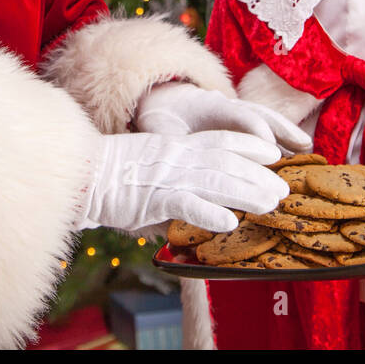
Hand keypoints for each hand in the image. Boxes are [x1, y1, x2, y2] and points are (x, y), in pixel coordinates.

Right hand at [77, 130, 288, 234]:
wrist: (80, 174)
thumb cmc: (111, 175)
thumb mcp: (149, 164)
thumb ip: (175, 174)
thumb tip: (196, 195)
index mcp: (176, 147)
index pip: (220, 141)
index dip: (249, 145)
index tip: (273, 152)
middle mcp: (177, 157)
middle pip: (226, 161)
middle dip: (258, 174)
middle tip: (283, 189)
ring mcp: (166, 177)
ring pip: (215, 180)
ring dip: (246, 192)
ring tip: (271, 204)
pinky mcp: (152, 198)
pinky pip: (186, 205)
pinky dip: (210, 212)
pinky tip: (230, 222)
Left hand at [134, 81, 313, 152]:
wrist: (162, 100)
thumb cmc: (159, 117)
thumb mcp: (157, 128)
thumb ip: (166, 140)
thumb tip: (170, 153)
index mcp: (208, 106)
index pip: (237, 115)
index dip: (254, 131)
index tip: (271, 150)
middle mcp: (228, 105)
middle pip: (261, 113)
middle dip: (282, 130)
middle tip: (303, 148)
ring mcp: (236, 111)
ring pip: (268, 117)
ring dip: (288, 131)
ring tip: (308, 148)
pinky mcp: (239, 121)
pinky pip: (266, 125)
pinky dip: (283, 136)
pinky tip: (299, 151)